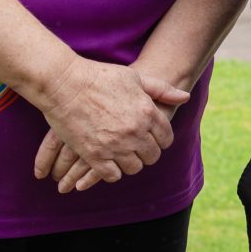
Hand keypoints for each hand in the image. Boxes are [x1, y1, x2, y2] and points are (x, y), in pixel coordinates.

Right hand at [30, 58, 187, 187]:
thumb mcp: (136, 78)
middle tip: (138, 148)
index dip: (161, 140)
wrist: (65, 84)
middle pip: (152, 155)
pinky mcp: (94, 155)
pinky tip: (108, 163)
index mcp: (148, 112)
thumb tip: (185, 97)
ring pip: (134, 167)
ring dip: (130, 163)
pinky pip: (111, 175)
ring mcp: (115, 145)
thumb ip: (162, 90)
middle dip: (147, 153)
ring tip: (123, 155)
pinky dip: (112, 172)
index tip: (153, 139)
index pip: (166, 138)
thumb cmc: (101, 76)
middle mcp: (135, 131)